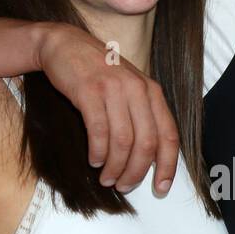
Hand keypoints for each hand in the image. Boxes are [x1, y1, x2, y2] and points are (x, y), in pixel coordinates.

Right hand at [36, 22, 179, 193]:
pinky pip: (99, 130)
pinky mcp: (90, 90)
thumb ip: (142, 117)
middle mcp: (138, 89)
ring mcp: (114, 89)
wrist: (65, 45)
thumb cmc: (98, 73)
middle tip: (124, 185)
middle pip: (146, 143)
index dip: (168, 166)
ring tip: (106, 178)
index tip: (161, 188)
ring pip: (123, 141)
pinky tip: (94, 160)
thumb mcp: (128, 90)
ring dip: (115, 166)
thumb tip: (149, 160)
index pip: (169, 135)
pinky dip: (98, 151)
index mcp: (152, 92)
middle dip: (136, 172)